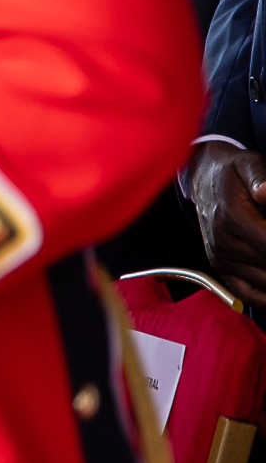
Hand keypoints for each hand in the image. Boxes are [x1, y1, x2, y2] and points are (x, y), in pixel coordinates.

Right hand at [192, 144, 265, 306]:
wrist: (203, 178)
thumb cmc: (233, 172)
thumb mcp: (248, 164)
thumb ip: (260, 177)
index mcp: (232, 217)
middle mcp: (223, 241)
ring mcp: (220, 256)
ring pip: (264, 280)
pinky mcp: (220, 265)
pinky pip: (246, 293)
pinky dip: (265, 298)